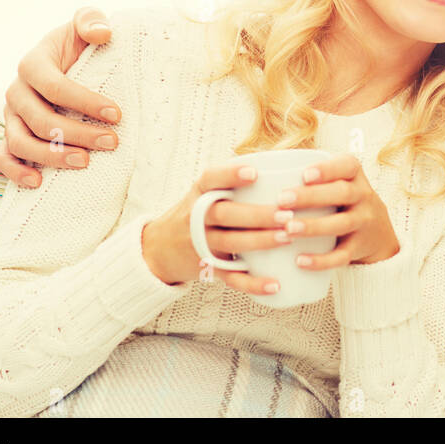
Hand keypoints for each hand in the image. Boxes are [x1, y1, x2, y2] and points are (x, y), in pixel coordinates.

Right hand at [0, 6, 122, 187]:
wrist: (65, 60)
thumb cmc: (78, 43)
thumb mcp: (85, 23)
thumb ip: (91, 20)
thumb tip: (102, 33)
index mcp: (32, 63)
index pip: (54, 86)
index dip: (84, 101)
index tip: (116, 113)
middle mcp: (16, 91)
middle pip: (40, 119)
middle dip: (77, 133)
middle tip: (112, 142)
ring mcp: (11, 116)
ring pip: (20, 141)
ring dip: (51, 156)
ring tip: (85, 163)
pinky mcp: (11, 134)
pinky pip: (3, 156)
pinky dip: (15, 171)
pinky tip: (38, 182)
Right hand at [142, 163, 297, 295]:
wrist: (158, 249)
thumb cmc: (195, 213)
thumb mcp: (203, 192)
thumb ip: (231, 180)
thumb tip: (279, 158)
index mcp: (199, 194)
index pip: (211, 179)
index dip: (231, 175)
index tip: (254, 172)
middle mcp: (197, 217)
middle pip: (225, 214)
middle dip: (256, 214)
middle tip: (286, 214)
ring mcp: (202, 244)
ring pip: (231, 243)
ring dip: (260, 241)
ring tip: (286, 237)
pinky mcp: (209, 268)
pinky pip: (231, 278)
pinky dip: (253, 283)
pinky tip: (275, 284)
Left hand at [277, 154, 399, 269]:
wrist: (377, 232)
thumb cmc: (341, 200)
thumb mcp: (337, 181)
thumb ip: (308, 174)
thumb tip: (253, 168)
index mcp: (354, 176)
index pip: (347, 165)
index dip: (328, 169)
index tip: (304, 174)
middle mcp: (363, 196)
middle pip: (342, 193)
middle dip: (312, 196)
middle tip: (282, 200)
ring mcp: (363, 222)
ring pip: (342, 223)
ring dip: (314, 226)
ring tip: (288, 229)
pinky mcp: (359, 248)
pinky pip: (342, 255)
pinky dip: (322, 260)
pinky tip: (300, 260)